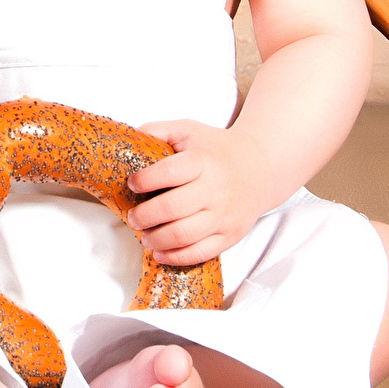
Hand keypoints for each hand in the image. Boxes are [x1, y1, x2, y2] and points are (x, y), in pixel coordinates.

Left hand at [126, 120, 271, 265]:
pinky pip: (200, 253)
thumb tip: (127, 139)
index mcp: (202, 161)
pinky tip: (160, 252)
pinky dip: (176, 257)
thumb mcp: (189, 130)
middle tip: (133, 216)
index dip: (145, 180)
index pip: (168, 172)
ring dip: (156, 240)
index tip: (133, 183)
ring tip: (145, 235)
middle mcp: (214, 189)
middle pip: (172, 208)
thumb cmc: (218, 149)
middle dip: (144, 216)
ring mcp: (223, 215)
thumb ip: (158, 130)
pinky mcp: (230, 235)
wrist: (261, 167)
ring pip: (183, 235)